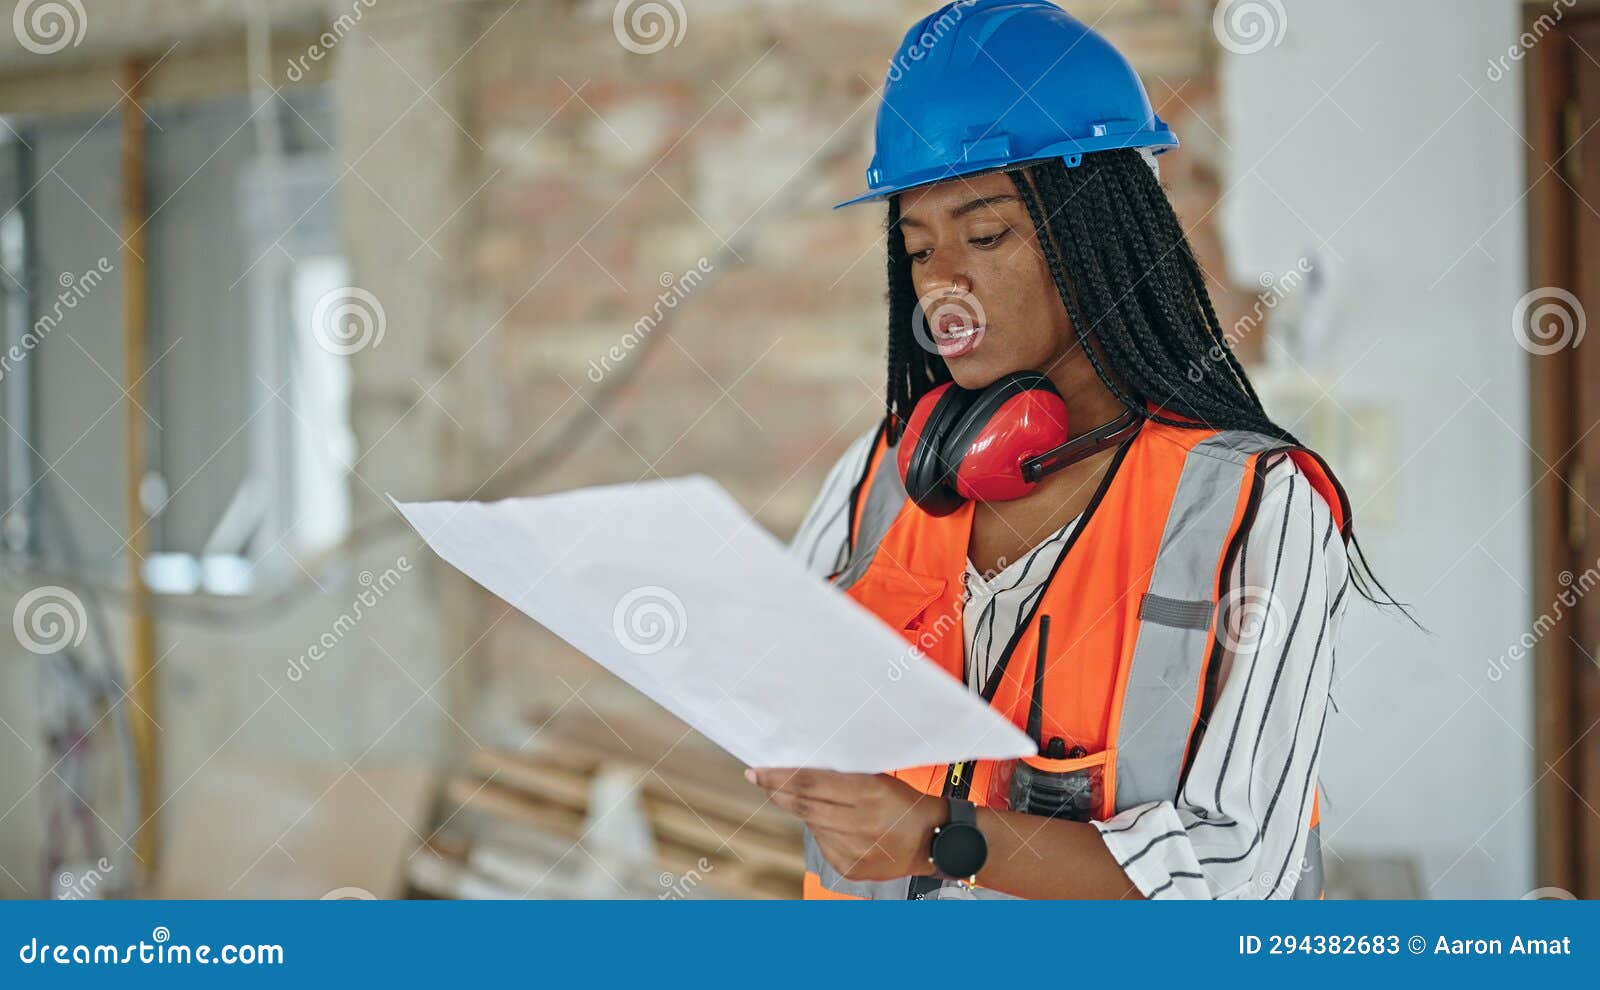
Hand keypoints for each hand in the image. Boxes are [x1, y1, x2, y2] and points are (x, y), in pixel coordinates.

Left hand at [745, 767, 943, 880]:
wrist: (933, 842)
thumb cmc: (906, 805)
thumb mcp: (879, 780)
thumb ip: (842, 778)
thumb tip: (800, 772)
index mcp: (868, 793)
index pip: (810, 784)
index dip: (780, 777)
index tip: (757, 770)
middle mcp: (860, 822)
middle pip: (804, 805)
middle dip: (777, 791)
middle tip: (758, 778)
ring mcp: (854, 849)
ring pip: (812, 825)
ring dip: (800, 810)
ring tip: (798, 797)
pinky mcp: (851, 867)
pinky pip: (823, 844)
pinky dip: (820, 831)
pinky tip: (829, 823)